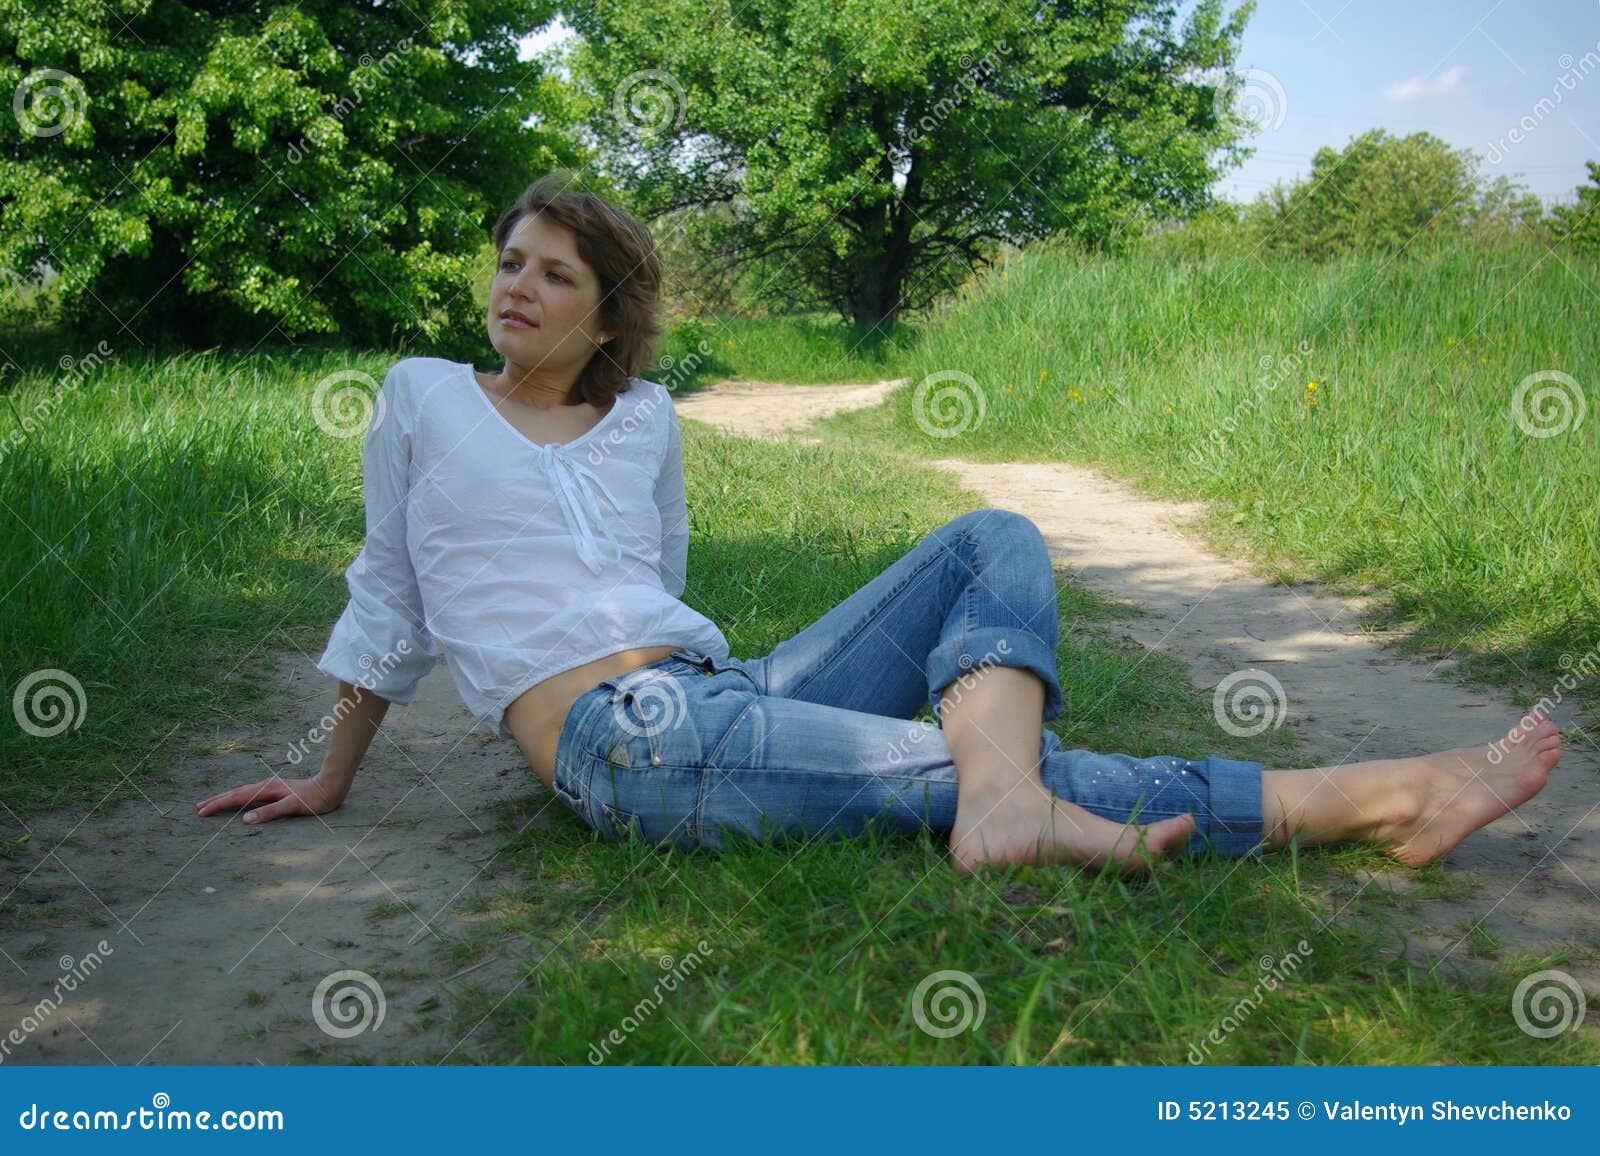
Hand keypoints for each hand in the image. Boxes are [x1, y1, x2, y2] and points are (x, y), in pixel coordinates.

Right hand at [194, 772, 346, 824]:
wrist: (331, 786)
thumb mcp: (293, 807)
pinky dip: (239, 797)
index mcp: (266, 789)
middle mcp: (266, 786)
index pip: (236, 798)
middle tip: (198, 808)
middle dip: (216, 800)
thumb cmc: (314, 799)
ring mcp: (271, 787)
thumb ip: (270, 812)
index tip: (201, 812)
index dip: (218, 805)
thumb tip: (245, 820)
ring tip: (212, 803)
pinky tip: (239, 801)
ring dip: (226, 798)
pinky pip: (251, 794)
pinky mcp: (276, 790)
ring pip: (242, 792)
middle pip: (235, 793)